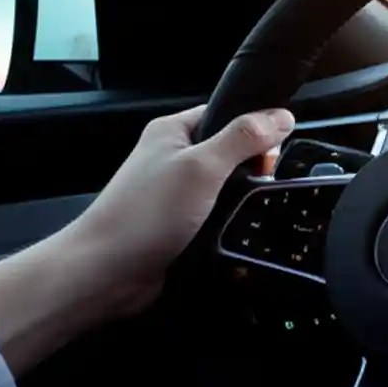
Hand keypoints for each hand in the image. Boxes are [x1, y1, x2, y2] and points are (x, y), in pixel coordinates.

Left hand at [0, 105, 293, 374]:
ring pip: (227, 188)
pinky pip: (217, 216)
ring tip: (241, 213)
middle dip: (250, 170)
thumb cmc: (144, 214)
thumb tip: (281, 116)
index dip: (254, 129)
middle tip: (254, 186)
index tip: (269, 154)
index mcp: (173, 130)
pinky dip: (228, 224)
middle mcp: (173, 158)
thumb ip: (243, 138)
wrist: (106, 273)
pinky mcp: (180, 224)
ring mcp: (176, 193)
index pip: (227, 114)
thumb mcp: (202, 166)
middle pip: (232, 152)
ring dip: (240, 202)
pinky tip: (231, 232)